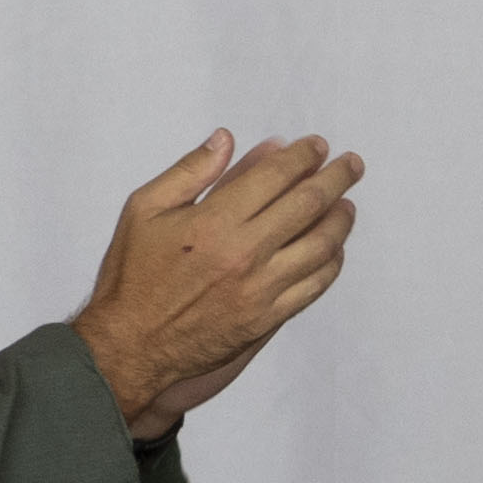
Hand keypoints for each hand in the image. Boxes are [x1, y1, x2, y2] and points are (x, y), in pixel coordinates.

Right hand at [74, 130, 367, 429]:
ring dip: (341, 220)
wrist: (132, 344)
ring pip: (321, 246)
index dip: (302, 156)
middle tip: (350, 165)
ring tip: (347, 204)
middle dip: (336, 178)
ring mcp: (262, 288)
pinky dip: (331, 262)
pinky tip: (333, 248)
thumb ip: (190, 171)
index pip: (275, 176)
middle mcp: (245, 252)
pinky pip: (314, 285)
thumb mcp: (144, 209)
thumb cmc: (134, 274)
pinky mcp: (268, 317)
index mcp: (214, 220)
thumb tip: (226, 139)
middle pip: (308, 205)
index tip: (317, 145)